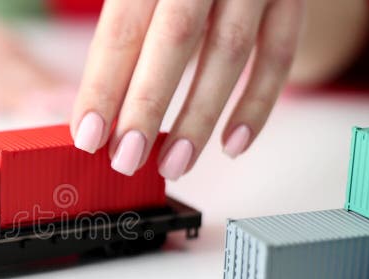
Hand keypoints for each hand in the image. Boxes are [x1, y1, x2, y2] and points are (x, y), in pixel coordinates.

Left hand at [71, 0, 303, 179]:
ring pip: (229, 51)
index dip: (103, 85)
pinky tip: (231, 145)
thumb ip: (120, 25)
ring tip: (174, 163)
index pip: (122, 28)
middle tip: (126, 159)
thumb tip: (93, 108)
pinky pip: (280, 53)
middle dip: (147, 107)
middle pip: (174, 40)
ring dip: (199, 117)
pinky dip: (258, 104)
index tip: (89, 136)